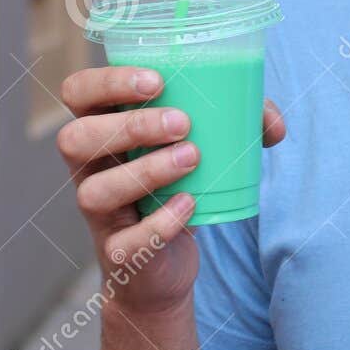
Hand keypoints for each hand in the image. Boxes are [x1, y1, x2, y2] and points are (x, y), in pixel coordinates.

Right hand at [57, 65, 285, 317]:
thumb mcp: (197, 149)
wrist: (164, 267)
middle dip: (130, 126)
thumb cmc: (176, 189)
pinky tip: (189, 205)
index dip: (107, 81)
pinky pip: (127, 240)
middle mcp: (89, 169)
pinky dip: (161, 222)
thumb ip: (235, 126)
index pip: (77, 93)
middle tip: (181, 123)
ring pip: (96, 191)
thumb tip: (273, 123)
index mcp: (100, 130)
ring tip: (192, 158)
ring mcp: (98, 214)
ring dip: (147, 171)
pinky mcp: (117, 253)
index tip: (157, 81)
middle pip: (75, 138)